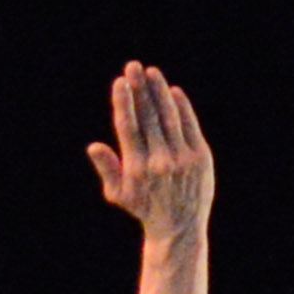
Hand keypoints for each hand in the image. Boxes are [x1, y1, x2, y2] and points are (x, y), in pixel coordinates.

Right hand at [85, 61, 212, 240]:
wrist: (179, 227)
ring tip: (151, 72)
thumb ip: (107, 168)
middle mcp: (159, 161)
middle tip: (132, 66)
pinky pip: (189, 125)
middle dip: (140, 89)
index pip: (128, 128)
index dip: (124, 103)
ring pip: (169, 117)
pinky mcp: (200, 157)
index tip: (119, 82)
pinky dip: (181, 107)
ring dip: (159, 92)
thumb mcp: (119, 194)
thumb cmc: (145, 207)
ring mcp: (182, 158)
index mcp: (136, 168)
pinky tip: (173, 91)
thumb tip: (93, 146)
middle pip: (148, 117)